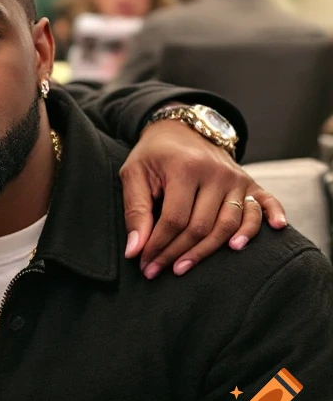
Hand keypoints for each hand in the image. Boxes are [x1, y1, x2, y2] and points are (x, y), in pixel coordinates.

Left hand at [120, 119, 286, 278]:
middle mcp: (216, 173)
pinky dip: (266, 221)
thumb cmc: (153, 155)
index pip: (175, 219)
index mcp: (185, 168)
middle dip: (178, 253)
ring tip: (185, 268)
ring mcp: (236, 178)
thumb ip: (135, 211)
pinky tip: (264, 236)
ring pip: (229, 225)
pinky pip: (264, 204)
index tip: (144, 264)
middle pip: (202, 226)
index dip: (159, 246)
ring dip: (208, 251)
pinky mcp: (250, 182)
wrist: (181, 129)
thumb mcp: (134, 174)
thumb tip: (134, 251)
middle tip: (158, 271)